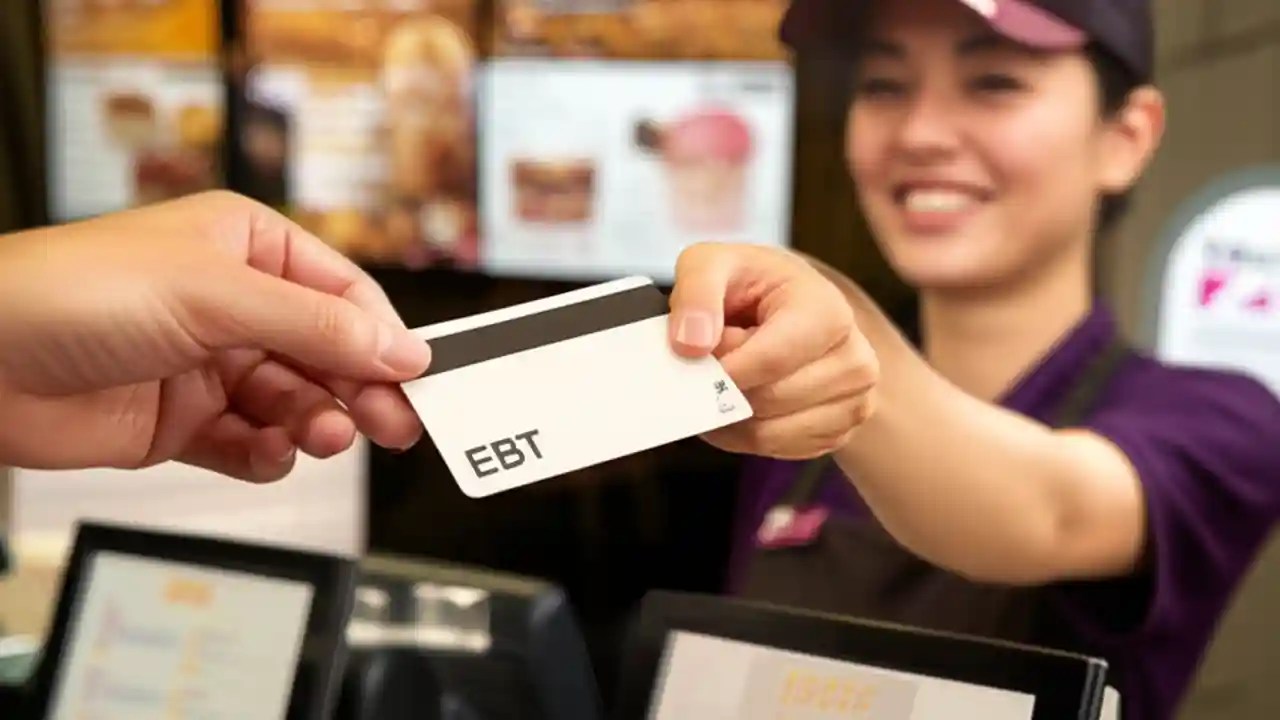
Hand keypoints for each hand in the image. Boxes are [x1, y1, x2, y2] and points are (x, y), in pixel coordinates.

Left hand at [0, 191, 430, 481]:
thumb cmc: (76, 292)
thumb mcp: (216, 296)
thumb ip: (315, 327)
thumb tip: (401, 348)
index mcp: (250, 248)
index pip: (343, 296)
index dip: (383, 337)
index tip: (416, 378)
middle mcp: (236, 305)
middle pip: (328, 354)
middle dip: (360, 389)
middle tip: (394, 424)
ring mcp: (210, 365)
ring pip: (295, 402)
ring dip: (315, 423)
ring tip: (322, 436)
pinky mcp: (183, 421)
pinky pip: (250, 443)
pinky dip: (267, 454)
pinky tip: (268, 454)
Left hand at [668, 243, 877, 459]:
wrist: (784, 304)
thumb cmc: (748, 283)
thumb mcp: (710, 264)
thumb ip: (695, 295)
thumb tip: (690, 345)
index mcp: (828, 310)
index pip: (771, 361)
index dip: (723, 369)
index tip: (695, 359)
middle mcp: (854, 358)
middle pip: (768, 400)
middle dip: (725, 387)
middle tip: (715, 360)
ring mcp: (854, 400)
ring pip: (768, 433)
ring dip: (729, 415)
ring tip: (724, 379)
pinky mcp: (839, 431)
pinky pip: (776, 450)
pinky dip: (743, 435)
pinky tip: (739, 401)